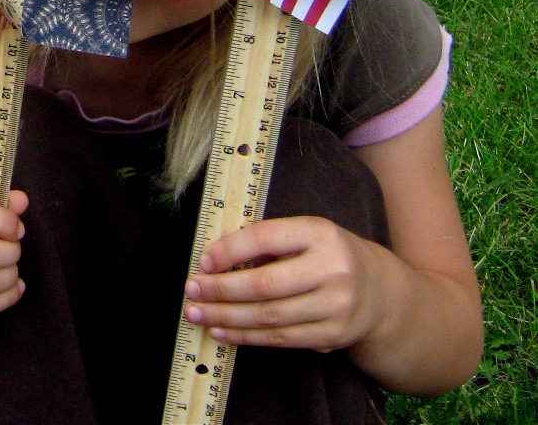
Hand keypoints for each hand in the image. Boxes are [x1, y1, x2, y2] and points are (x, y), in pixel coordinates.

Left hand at [184, 215, 385, 351]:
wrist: (381, 292)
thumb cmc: (327, 256)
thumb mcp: (306, 235)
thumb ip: (268, 243)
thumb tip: (214, 261)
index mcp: (320, 233)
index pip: (265, 238)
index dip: (229, 251)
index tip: (202, 262)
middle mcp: (332, 269)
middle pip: (264, 284)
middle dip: (220, 289)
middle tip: (191, 290)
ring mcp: (336, 305)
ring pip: (268, 316)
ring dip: (225, 316)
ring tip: (197, 312)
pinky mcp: (333, 335)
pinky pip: (279, 338)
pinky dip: (245, 336)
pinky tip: (222, 330)